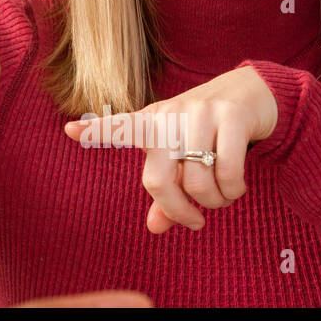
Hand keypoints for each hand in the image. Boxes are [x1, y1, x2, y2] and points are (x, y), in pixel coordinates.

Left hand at [61, 65, 277, 233]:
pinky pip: (228, 173)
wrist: (252, 92)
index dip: (96, 130)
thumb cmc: (207, 132)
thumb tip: (154, 228)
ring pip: (197, 182)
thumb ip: (168, 190)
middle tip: (195, 221)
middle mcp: (170, 115)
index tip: (68, 130)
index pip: (120, 128)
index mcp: (151, 122)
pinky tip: (235, 188)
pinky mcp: (231, 116)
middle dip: (179, 211)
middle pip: (158, 180)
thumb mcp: (182, 155)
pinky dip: (233, 191)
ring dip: (215, 202)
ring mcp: (200, 113)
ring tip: (221, 197)